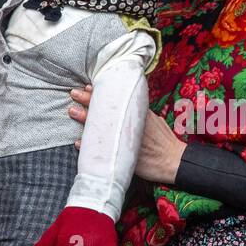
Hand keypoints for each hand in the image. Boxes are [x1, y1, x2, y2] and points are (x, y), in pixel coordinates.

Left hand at [68, 86, 185, 184]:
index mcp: (138, 113)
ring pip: (101, 125)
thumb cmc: (164, 140)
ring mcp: (125, 137)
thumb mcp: (154, 120)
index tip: (89, 86)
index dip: (101, 93)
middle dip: (88, 99)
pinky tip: (78, 143)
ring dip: (85, 118)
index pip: (116, 100)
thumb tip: (130, 105)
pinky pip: (102, 148)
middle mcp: (130, 123)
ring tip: (72, 111)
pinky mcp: (122, 153)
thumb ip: (140, 112)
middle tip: (74, 92)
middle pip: (106, 108)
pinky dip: (89, 146)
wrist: (173, 160)